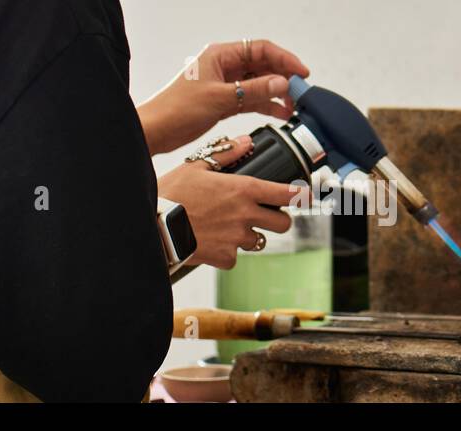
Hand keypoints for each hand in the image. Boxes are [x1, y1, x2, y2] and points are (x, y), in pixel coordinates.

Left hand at [138, 39, 310, 154]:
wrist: (158, 130)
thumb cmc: (176, 108)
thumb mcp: (221, 98)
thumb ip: (254, 90)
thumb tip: (282, 83)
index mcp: (221, 54)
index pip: (261, 49)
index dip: (285, 59)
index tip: (301, 73)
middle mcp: (225, 66)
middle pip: (263, 65)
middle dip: (284, 77)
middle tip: (300, 92)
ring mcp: (226, 83)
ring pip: (260, 83)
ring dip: (277, 93)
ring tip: (293, 105)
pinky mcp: (226, 100)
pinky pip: (253, 98)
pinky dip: (267, 105)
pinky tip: (280, 113)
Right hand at [158, 135, 303, 268]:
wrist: (153, 226)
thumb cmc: (172, 193)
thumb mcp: (196, 166)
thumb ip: (225, 155)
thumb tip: (245, 142)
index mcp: (243, 189)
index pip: (286, 193)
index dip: (301, 195)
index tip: (307, 196)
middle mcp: (245, 214)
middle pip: (282, 224)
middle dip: (277, 220)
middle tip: (265, 216)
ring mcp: (237, 239)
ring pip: (259, 241)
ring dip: (250, 236)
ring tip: (229, 228)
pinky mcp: (225, 258)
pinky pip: (235, 257)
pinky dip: (227, 253)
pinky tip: (212, 243)